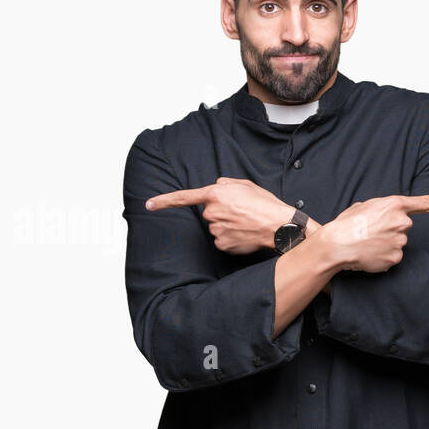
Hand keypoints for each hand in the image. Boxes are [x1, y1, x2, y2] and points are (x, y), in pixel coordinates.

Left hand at [145, 177, 293, 254]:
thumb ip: (226, 184)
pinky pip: (222, 240)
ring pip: (216, 227)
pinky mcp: (223, 244)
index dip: (164, 201)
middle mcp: (212, 212)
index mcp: (216, 194)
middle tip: (241, 212)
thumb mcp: (246, 184)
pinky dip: (231, 238)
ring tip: (246, 223)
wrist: (279, 226)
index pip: (184, 197)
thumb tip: (217, 187)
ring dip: (227, 226)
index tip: (149, 204)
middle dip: (221, 212)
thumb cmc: (266, 205)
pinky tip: (244, 235)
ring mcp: (216, 230)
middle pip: (209, 213)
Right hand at [317, 194, 428, 272]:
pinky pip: (393, 257)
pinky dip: (383, 256)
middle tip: (371, 231)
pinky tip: (370, 254)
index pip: (426, 204)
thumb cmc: (346, 225)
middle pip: (404, 226)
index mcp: (394, 205)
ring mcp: (400, 241)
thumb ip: (381, 209)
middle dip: (391, 229)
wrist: (336, 245)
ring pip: (398, 242)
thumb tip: (383, 217)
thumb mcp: (363, 206)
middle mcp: (402, 222)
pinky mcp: (396, 258)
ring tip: (368, 243)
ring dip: (386, 243)